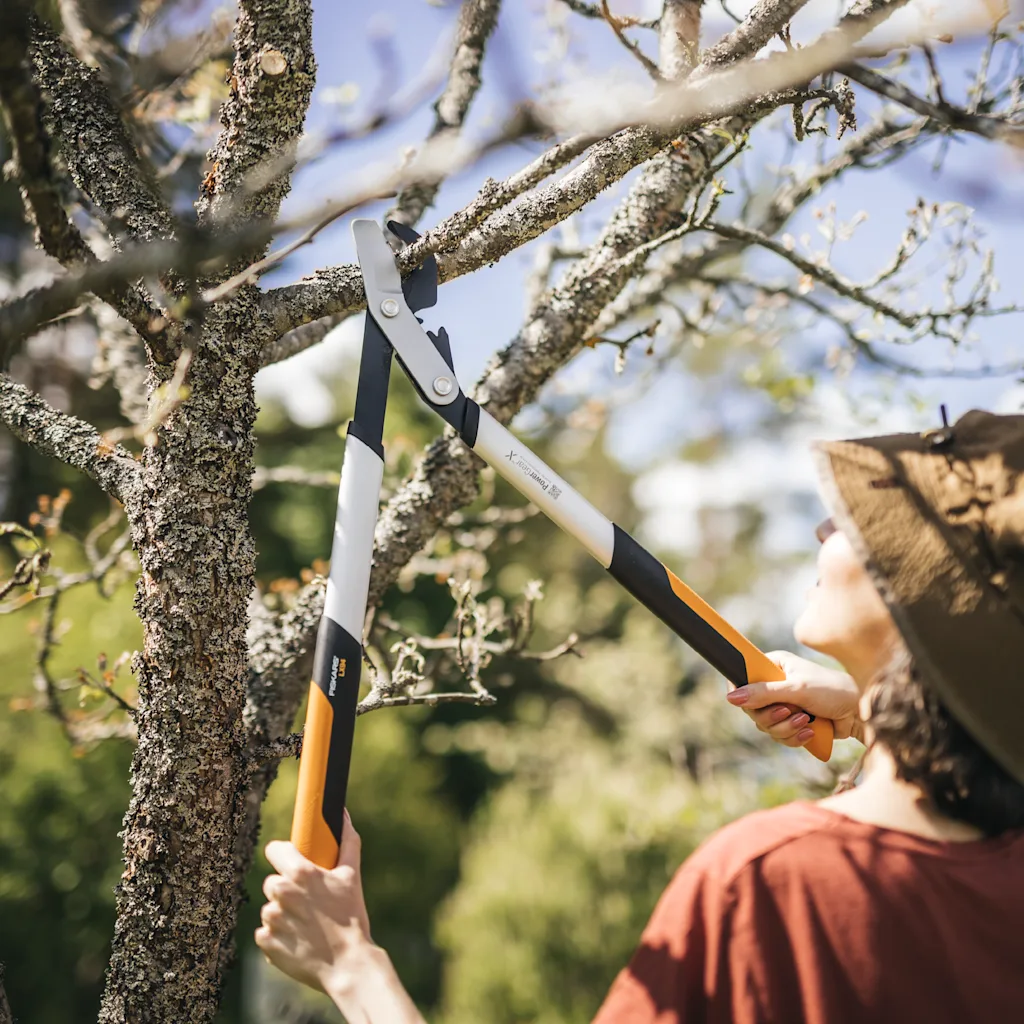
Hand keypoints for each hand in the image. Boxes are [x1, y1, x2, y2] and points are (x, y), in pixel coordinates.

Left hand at [255, 810, 372, 992]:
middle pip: (273, 882)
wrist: (348, 964)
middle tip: (308, 902)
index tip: (292, 862)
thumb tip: (342, 813)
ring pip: (270, 908)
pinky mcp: (265, 942)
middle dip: (287, 889)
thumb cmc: (352, 916)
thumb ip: (347, 840)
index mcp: (299, 872)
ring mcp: (271, 919)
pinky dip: (278, 936)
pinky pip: (266, 933)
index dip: (284, 855)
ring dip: (284, 914)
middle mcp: (280, 892)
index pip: (274, 849)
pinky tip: (299, 940)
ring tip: (307, 925)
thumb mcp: (351, 875)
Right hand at [726, 650, 862, 747]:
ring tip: (806, 722)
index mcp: (773, 665)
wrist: (859, 712)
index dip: (740, 691)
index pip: (742, 676)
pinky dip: (793, 736)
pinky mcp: (791, 721)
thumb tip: (732, 698)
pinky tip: (810, 730)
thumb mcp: (796, 689)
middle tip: (788, 712)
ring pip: (765, 725)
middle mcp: (774, 683)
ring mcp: (782, 703)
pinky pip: (779, 735)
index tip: (745, 703)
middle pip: (752, 707)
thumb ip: (764, 693)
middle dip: (771, 716)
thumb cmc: (831, 690)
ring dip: (785, 728)